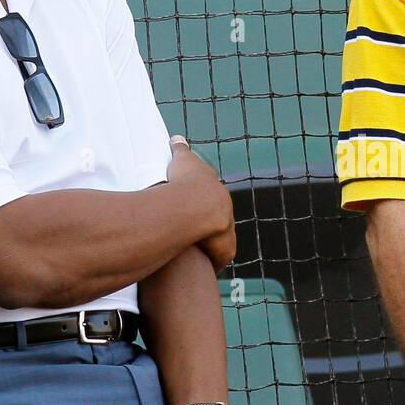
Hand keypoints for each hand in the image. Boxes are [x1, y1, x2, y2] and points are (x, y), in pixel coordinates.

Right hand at [167, 136, 234, 269]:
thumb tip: (177, 138)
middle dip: (211, 225)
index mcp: (216, 193)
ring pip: (221, 241)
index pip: (213, 200)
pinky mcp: (225, 249)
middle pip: (220, 221)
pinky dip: (212, 262)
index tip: (197, 209)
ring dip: (212, 246)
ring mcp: (227, 231)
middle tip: (197, 232)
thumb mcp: (182, 160)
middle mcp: (226, 211)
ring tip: (199, 251)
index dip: (204, 204)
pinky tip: (204, 266)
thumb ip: (180, 149)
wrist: (198, 205)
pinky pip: (219, 258)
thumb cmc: (186, 181)